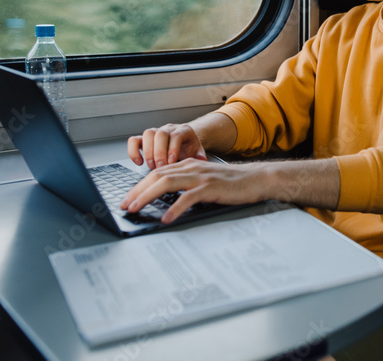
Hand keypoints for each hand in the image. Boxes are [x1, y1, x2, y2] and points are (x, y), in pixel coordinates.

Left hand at [119, 159, 269, 222]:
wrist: (257, 179)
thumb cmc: (232, 183)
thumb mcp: (205, 181)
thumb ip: (187, 186)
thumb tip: (166, 201)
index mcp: (188, 165)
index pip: (157, 173)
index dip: (139, 186)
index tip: (128, 198)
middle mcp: (191, 168)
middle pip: (156, 176)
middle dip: (137, 191)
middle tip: (125, 205)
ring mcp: (201, 177)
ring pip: (167, 183)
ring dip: (148, 196)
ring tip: (136, 208)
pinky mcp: (211, 187)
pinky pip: (188, 197)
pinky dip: (175, 208)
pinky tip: (167, 218)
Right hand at [127, 123, 206, 169]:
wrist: (185, 140)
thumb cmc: (190, 148)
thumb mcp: (198, 151)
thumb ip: (200, 156)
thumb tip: (201, 160)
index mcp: (183, 131)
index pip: (176, 136)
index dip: (173, 149)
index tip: (171, 163)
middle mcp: (169, 129)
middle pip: (160, 134)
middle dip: (159, 152)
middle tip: (160, 167)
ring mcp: (155, 132)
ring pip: (148, 133)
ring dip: (148, 152)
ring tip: (152, 166)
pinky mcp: (144, 139)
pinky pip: (134, 140)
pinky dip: (133, 151)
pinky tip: (139, 162)